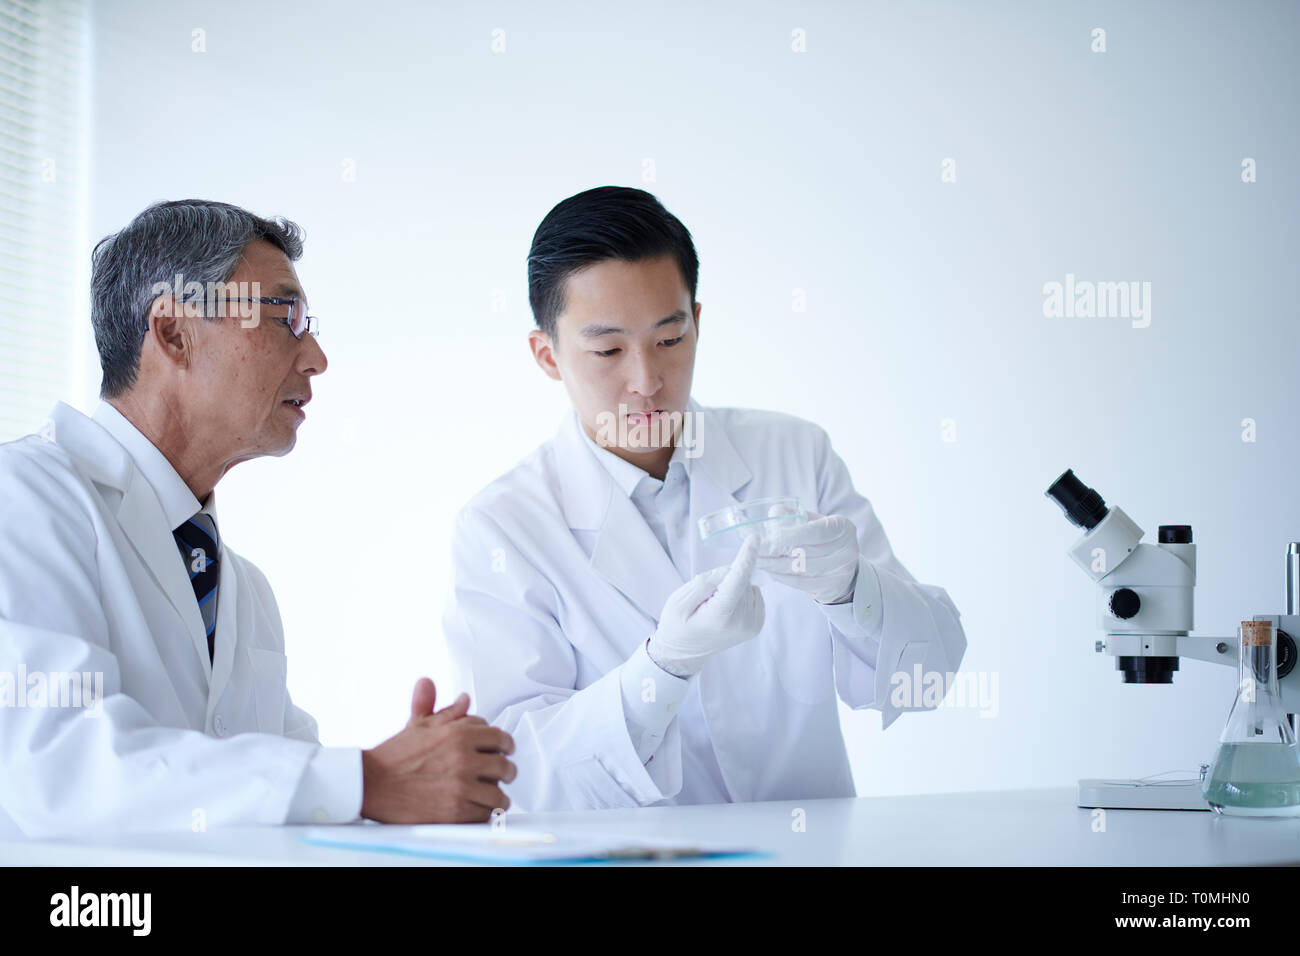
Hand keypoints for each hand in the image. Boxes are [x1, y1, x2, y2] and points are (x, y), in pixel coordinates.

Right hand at [360, 679, 516, 823]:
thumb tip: (465, 699)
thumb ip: (445, 711)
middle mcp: (464, 759)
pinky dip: (484, 813)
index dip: (503, 744)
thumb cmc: (393, 756)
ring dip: (498, 795)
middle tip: (504, 774)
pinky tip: (479, 809)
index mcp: (458, 734)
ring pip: (498, 794)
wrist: (371, 784)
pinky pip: (485, 815)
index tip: (504, 750)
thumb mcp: (419, 726)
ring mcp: (461, 787)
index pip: (499, 737)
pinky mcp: (456, 812)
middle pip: (504, 765)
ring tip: (494, 796)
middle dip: (506, 770)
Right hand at [646, 534, 765, 677]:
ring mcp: (751, 626)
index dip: (746, 556)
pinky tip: (726, 607)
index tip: (755, 537)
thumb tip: (731, 570)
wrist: (684, 653)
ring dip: (732, 587)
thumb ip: (705, 582)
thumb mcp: (679, 601)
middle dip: (724, 579)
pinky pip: (753, 594)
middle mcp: (741, 623)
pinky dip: (741, 594)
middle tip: (705, 598)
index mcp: (720, 616)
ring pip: (748, 586)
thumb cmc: (677, 625)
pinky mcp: (756, 625)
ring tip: (713, 606)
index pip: (737, 580)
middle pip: (740, 580)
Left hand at [755, 508, 858, 604]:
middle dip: (773, 552)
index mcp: (841, 526)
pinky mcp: (831, 586)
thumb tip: (772, 514)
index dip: (786, 536)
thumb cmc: (822, 537)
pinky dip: (782, 577)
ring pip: (800, 569)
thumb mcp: (812, 520)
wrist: (843, 564)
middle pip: (803, 552)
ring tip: (756, 560)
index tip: (762, 539)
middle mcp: (846, 549)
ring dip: (773, 566)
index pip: (813, 532)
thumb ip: (792, 515)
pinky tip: (769, 571)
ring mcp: (840, 570)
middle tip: (751, 550)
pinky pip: (801, 583)